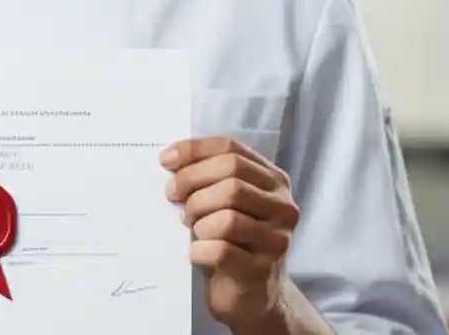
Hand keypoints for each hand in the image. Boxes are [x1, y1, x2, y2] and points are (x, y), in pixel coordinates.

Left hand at [161, 137, 298, 329]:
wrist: (251, 298)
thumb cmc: (231, 243)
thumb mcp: (223, 203)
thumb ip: (208, 179)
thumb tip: (170, 161)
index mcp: (273, 181)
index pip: (231, 150)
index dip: (194, 151)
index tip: (165, 161)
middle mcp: (282, 206)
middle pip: (230, 178)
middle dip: (192, 185)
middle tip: (173, 199)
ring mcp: (276, 239)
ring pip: (227, 215)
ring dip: (198, 221)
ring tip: (192, 230)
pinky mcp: (261, 270)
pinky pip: (221, 250)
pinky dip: (199, 250)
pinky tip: (197, 254)